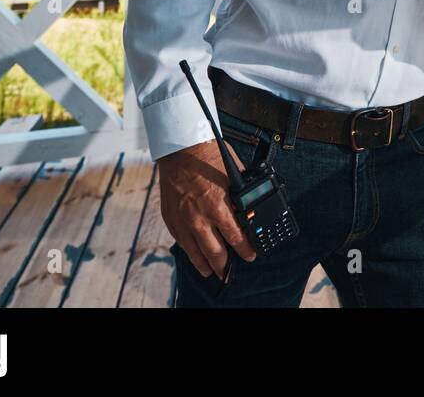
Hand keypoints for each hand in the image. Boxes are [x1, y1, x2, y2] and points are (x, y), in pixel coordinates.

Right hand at [158, 138, 257, 279]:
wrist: (180, 149)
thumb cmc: (210, 157)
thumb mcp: (235, 174)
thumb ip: (241, 194)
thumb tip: (251, 208)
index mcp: (219, 205)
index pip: (236, 237)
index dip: (245, 250)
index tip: (251, 256)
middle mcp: (200, 217)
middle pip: (216, 252)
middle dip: (226, 266)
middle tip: (232, 274)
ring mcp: (184, 220)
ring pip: (196, 253)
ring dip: (207, 265)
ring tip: (214, 273)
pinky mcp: (171, 219)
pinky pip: (181, 243)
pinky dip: (190, 253)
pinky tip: (195, 258)